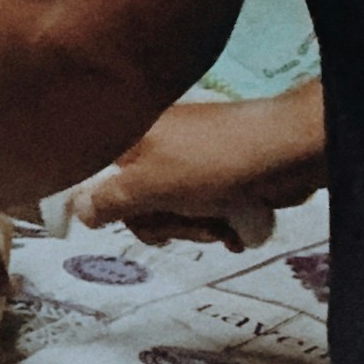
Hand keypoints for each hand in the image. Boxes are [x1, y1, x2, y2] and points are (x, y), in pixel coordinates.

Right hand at [62, 94, 323, 247]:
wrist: (286, 153)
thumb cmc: (212, 164)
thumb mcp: (150, 186)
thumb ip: (108, 201)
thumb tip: (78, 211)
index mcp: (130, 136)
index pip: (95, 172)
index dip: (104, 202)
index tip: (119, 221)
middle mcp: (155, 143)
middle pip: (134, 198)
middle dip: (159, 222)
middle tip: (178, 224)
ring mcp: (188, 158)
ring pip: (171, 208)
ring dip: (192, 226)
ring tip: (216, 223)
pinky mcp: (217, 173)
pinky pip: (201, 206)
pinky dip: (215, 221)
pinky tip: (232, 227)